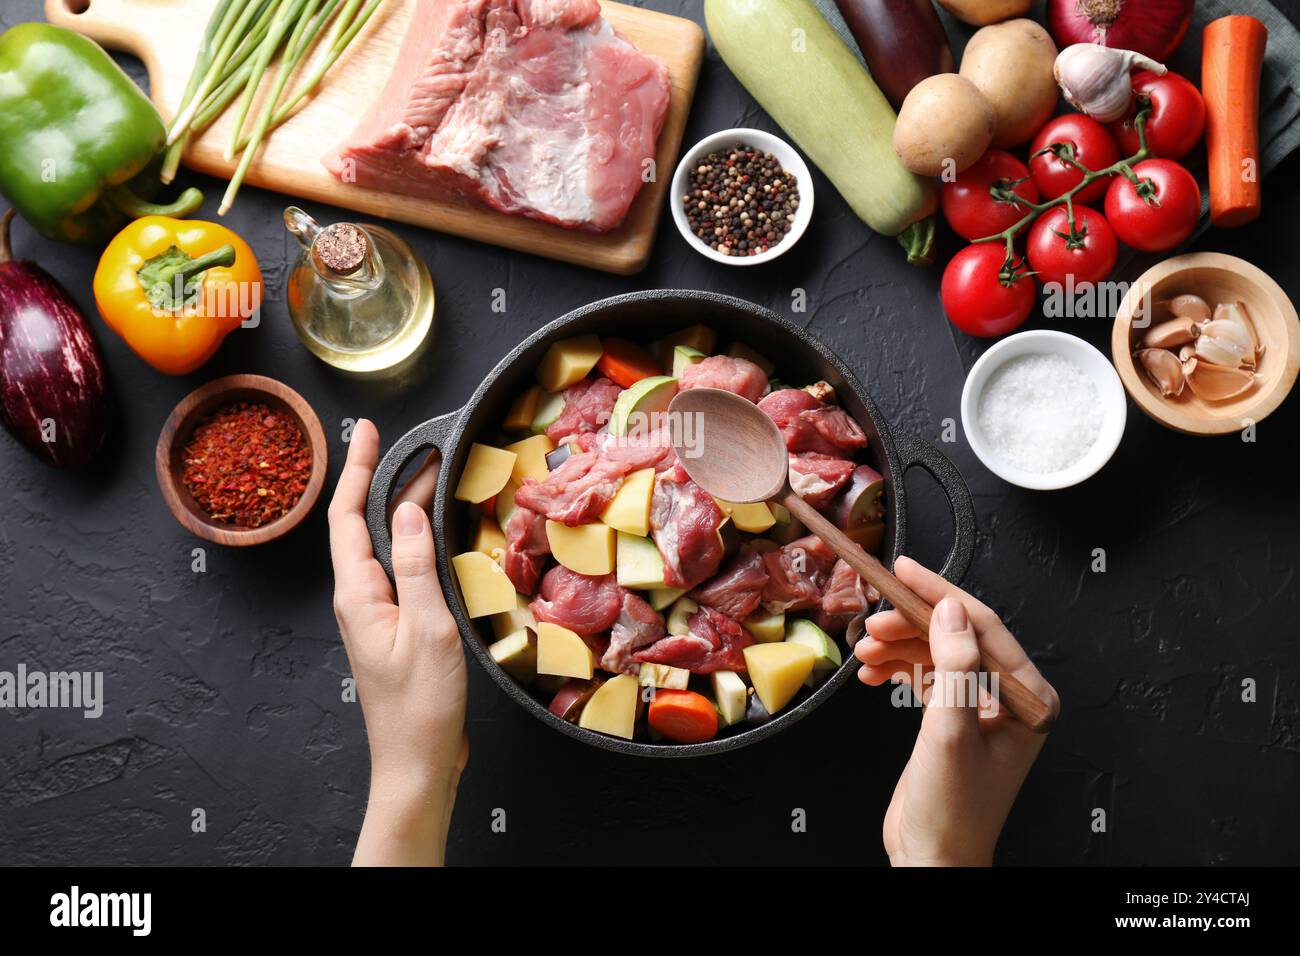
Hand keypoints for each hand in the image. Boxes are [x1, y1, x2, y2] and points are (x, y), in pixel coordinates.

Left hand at [328, 419, 467, 865]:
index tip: (368, 430)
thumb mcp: (426, 629)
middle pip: (365, 525)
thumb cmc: (420, 705)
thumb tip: (408, 509)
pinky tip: (439, 534)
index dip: (357, 469)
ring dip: (404, 508)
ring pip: (385, 545)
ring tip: (432, 477)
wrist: (418, 762)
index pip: (347, 516)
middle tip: (419, 447)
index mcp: (358, 593)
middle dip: (386, 480)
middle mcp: (361, 597)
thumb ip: (415, 566)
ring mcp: (378, 613)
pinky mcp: (398, 626)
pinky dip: (418, 541)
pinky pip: (402, 569)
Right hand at [855, 556, 1059, 865]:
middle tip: (873, 617)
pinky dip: (897, 668)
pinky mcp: (954, 718)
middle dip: (910, 625)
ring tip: (865, 649)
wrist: (932, 859)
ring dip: (898, 646)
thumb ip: (955, 666)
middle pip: (956, 636)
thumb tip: (951, 612)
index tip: (907, 570)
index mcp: (1029, 700)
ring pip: (936, 652)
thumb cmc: (953, 812)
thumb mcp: (951, 732)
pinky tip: (873, 671)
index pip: (984, 628)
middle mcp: (1010, 699)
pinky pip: (925, 675)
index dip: (941, 595)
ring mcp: (981, 707)